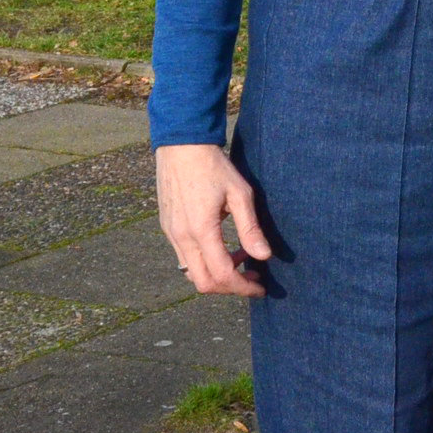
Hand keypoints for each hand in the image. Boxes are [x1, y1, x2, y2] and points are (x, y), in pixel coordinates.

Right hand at [155, 144, 272, 296]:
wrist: (181, 145)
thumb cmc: (213, 166)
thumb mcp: (240, 193)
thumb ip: (250, 228)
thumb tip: (264, 256)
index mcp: (201, 231)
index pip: (222, 275)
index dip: (243, 287)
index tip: (261, 287)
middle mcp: (181, 237)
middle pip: (203, 283)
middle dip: (230, 287)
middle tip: (252, 277)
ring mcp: (171, 234)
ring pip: (192, 273)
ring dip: (217, 274)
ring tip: (242, 257)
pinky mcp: (168, 227)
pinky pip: (184, 257)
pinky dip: (205, 261)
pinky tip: (223, 245)